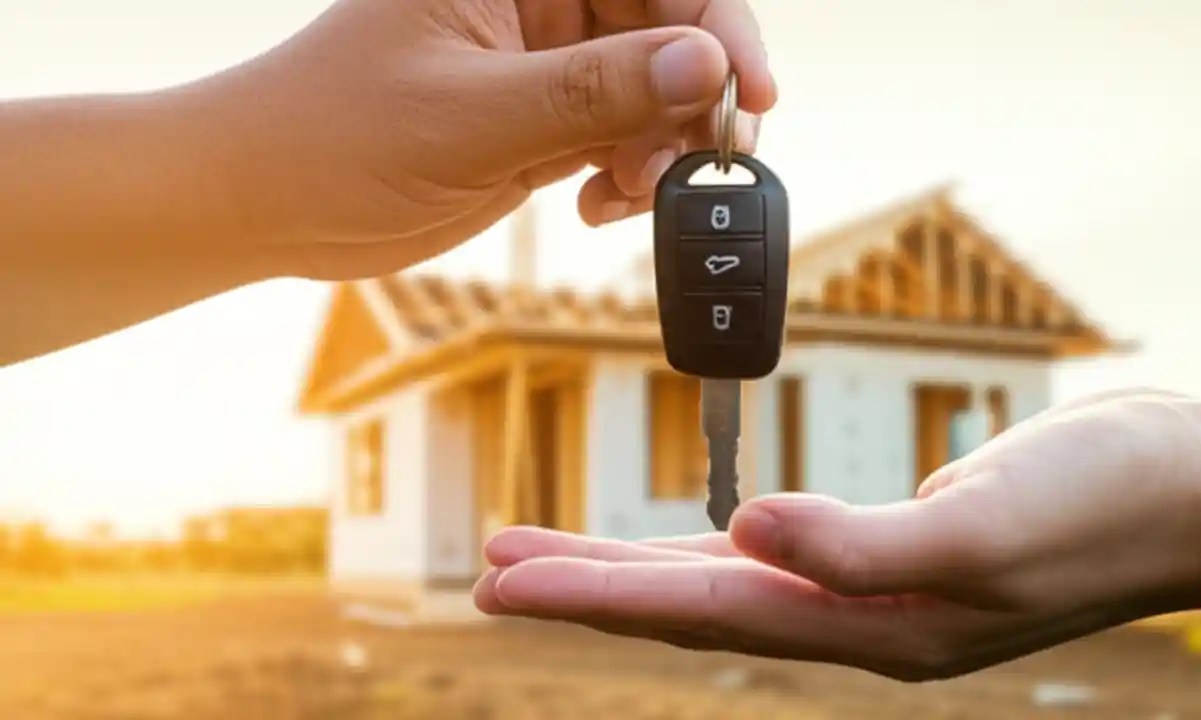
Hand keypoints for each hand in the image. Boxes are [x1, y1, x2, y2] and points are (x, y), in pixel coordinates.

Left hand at [205, 0, 775, 277]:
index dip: (715, 17)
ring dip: (663, 148)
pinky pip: (620, 138)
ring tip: (632, 193)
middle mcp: (536, 1)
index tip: (745, 87)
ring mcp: (542, 63)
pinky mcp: (539, 120)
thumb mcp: (472, 115)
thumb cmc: (333, 135)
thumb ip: (593, 91)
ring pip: (651, 91)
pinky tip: (598, 204)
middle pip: (667, 27)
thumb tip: (703, 64)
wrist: (269, 205)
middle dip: (694, 97)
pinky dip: (629, 176)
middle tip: (705, 159)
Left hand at [474, 390, 1200, 680]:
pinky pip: (773, 551)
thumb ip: (866, 548)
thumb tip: (746, 531)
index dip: (594, 592)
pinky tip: (688, 537)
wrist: (1192, 486)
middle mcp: (860, 620)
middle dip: (586, 586)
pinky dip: (710, 544)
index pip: (701, 609)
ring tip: (552, 549)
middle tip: (491, 565)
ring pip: (720, 580)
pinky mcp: (893, 547)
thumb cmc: (1111, 501)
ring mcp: (876, 588)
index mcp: (874, 629)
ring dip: (631, 565)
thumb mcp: (993, 526)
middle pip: (689, 605)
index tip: (499, 575)